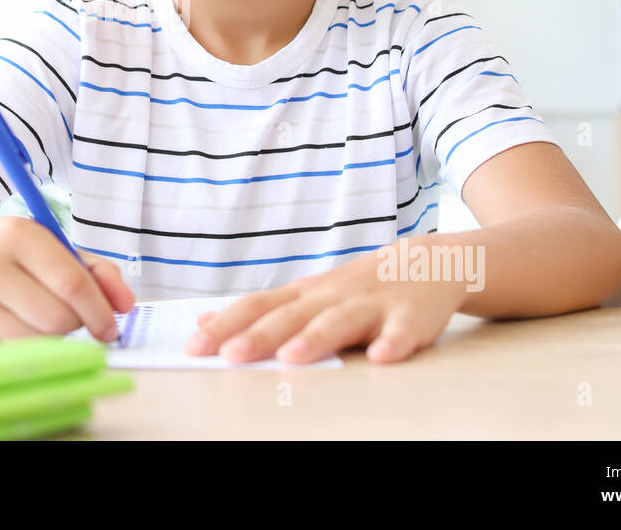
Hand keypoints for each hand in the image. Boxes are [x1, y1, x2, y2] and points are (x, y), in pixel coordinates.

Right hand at [0, 214, 134, 343]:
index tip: (112, 326)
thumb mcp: (43, 243)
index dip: (100, 310)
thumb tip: (126, 305)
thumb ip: (92, 267)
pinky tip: (10, 324)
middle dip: (76, 325)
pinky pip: (11, 355)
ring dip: (51, 339)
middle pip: (57, 319)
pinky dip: (22, 347)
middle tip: (74, 319)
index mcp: (16, 234)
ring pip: (36, 343)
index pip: (72, 282)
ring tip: (41, 318)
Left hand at [184, 246, 468, 363]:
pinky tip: (381, 357)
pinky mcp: (410, 317)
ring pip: (340, 321)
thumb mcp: (306, 294)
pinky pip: (403, 331)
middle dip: (259, 335)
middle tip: (229, 355)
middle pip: (291, 315)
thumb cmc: (358, 288)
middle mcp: (332, 296)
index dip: (225, 325)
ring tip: (292, 358)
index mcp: (305, 294)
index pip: (257, 306)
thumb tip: (204, 321)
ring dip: (315, 338)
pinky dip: (393, 343)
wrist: (427, 263)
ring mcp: (371, 304)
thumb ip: (261, 311)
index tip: (193, 346)